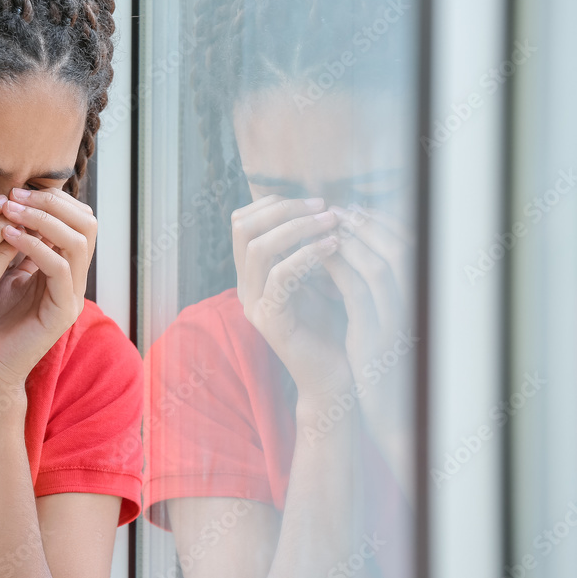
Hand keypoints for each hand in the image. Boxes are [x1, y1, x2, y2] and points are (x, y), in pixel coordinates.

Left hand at [0, 187, 96, 391]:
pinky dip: (34, 246)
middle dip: (50, 202)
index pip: (77, 217)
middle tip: (12, 196)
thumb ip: (7, 239)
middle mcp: (74, 278)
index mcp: (62, 265)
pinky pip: (59, 269)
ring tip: (8, 212)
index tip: (11, 192)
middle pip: (88, 222)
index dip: (50, 198)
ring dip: (42, 219)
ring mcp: (72, 296)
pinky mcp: (61, 313)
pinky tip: (5, 236)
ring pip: (79, 240)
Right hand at [232, 195, 351, 395]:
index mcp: (252, 273)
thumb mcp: (316, 275)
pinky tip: (333, 247)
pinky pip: (279, 276)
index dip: (275, 203)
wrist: (335, 374)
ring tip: (332, 222)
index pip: (242, 220)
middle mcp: (245, 285)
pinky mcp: (269, 320)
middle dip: (285, 209)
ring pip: (258, 247)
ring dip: (297, 227)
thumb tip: (321, 204)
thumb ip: (306, 246)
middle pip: (243, 226)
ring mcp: (253, 303)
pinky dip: (307, 254)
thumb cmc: (332, 324)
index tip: (314, 202)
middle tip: (323, 207)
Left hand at [321, 205, 413, 474]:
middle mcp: (417, 303)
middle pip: (400, 246)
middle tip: (336, 208)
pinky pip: (357, 291)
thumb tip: (344, 241)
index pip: (408, 243)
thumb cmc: (375, 354)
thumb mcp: (377, 311)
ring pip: (381, 265)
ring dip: (352, 239)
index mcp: (420, 294)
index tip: (352, 207)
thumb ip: (367, 280)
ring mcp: (399, 319)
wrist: (381, 404)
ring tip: (324, 226)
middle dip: (366, 222)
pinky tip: (316, 257)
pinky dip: (338, 268)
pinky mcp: (376, 335)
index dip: (380, 220)